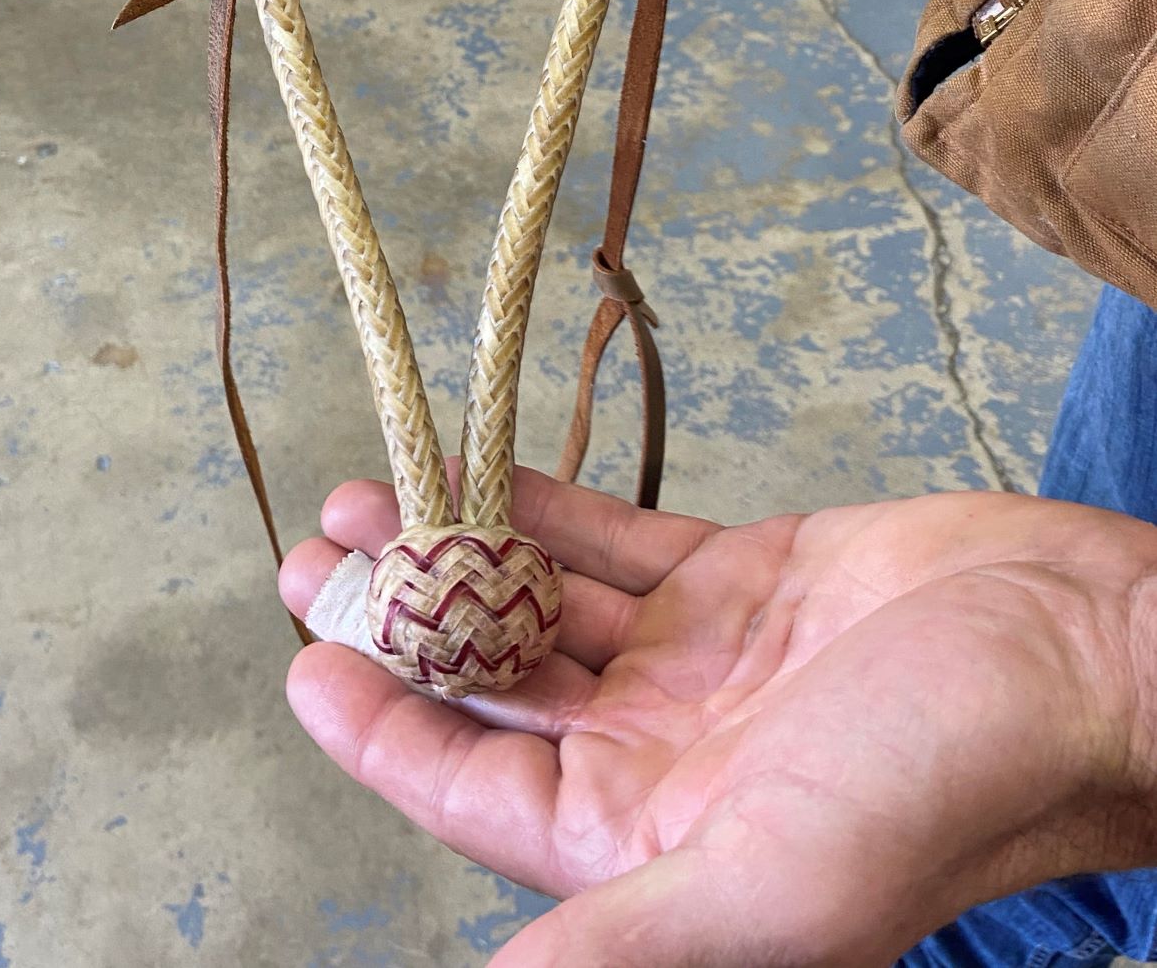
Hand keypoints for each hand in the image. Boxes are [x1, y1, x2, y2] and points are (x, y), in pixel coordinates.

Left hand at [281, 470, 1156, 966]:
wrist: (1082, 648)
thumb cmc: (950, 780)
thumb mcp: (781, 878)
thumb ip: (629, 932)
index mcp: (652, 843)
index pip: (477, 792)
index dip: (384, 732)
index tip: (308, 663)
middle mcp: (661, 755)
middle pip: (494, 688)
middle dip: (400, 624)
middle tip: (313, 558)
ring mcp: (697, 661)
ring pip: (541, 605)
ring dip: (455, 552)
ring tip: (363, 499)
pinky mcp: (740, 579)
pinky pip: (613, 538)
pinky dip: (543, 503)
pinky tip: (478, 465)